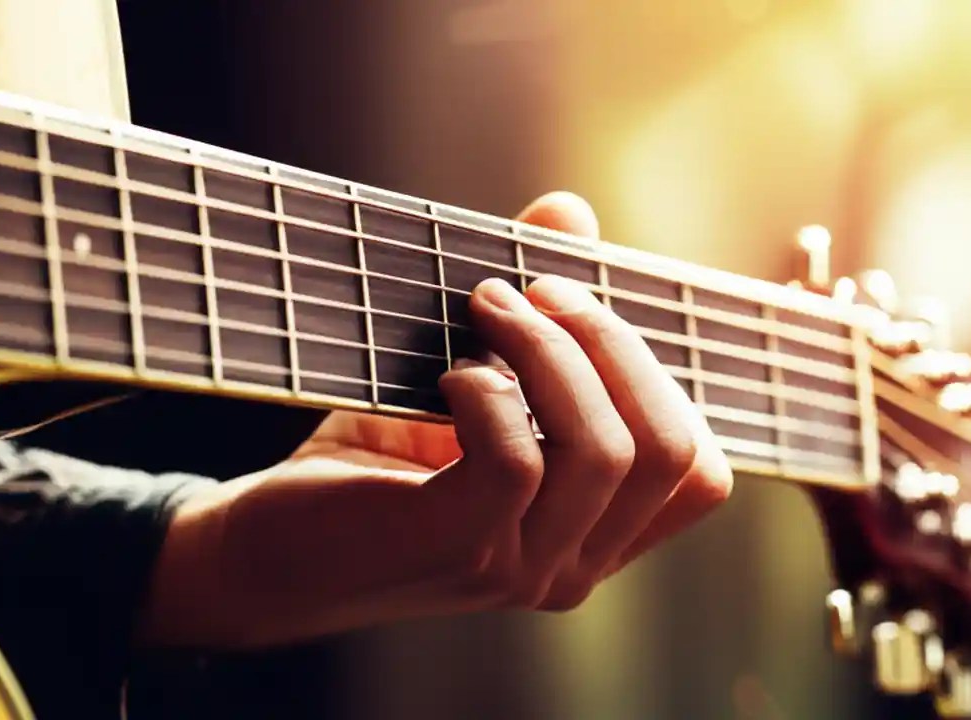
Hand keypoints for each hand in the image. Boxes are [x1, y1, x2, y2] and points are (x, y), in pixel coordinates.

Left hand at [138, 192, 732, 648]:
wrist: (269, 547)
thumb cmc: (378, 460)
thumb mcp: (479, 379)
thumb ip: (539, 310)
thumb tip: (570, 212)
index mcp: (598, 535)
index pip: (701, 474)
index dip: (666, 379)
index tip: (587, 314)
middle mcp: (576, 567)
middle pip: (670, 452)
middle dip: (614, 346)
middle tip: (538, 290)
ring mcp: (523, 569)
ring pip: (604, 451)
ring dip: (550, 353)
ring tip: (487, 308)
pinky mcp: (458, 550)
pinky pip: (518, 462)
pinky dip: (487, 392)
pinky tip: (446, 377)